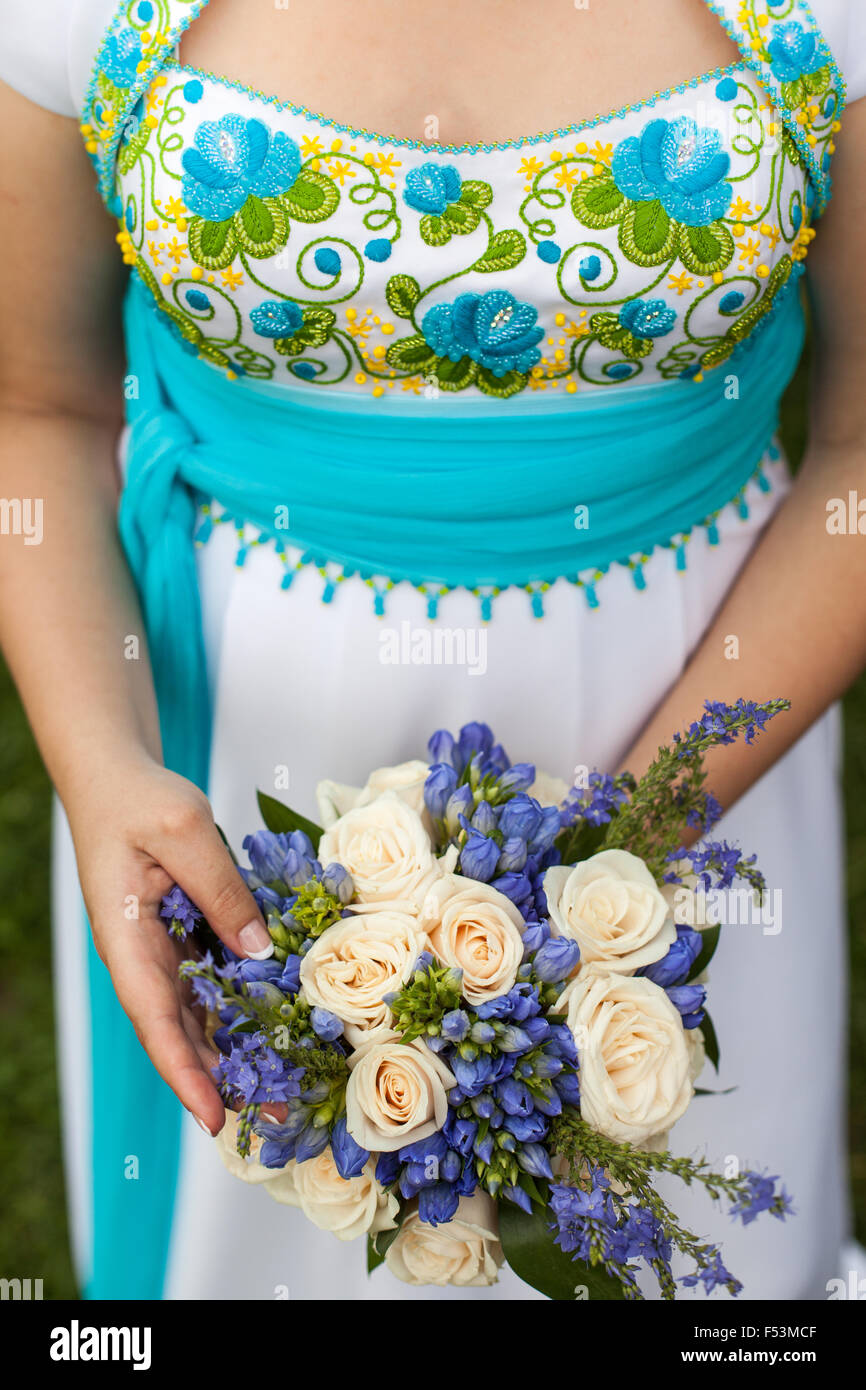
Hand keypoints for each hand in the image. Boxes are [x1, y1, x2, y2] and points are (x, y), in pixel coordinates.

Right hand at [67, 753, 277, 1135]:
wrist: (115, 776)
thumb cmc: (138, 797)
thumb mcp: (185, 830)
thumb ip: (221, 890)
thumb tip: (259, 951)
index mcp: (126, 940)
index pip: (154, 1020)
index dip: (183, 1073)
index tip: (211, 1118)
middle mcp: (142, 957)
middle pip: (180, 1032)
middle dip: (222, 1081)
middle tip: (274, 1119)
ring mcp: (162, 949)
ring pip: (198, 1015)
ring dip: (236, 1052)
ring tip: (284, 1089)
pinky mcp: (183, 936)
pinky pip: (213, 981)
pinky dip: (241, 1009)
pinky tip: (276, 1030)